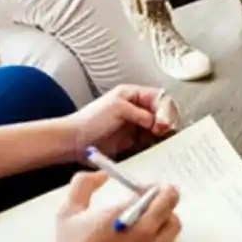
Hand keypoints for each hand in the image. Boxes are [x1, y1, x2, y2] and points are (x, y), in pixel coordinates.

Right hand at [53, 173, 180, 241]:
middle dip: (165, 196)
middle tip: (156, 198)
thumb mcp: (70, 210)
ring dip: (166, 217)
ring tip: (153, 219)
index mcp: (127, 212)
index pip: (153, 190)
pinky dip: (163, 239)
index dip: (150, 187)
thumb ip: (84, 184)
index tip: (144, 189)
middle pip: (170, 204)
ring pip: (173, 226)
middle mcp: (145, 230)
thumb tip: (102, 175)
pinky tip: (150, 240)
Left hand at [62, 85, 179, 161]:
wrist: (75, 142)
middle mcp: (138, 109)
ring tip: (160, 139)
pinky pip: (152, 142)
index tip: (162, 122)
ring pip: (160, 128)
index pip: (160, 98)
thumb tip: (156, 121)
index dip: (165, 109)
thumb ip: (139, 112)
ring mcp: (137, 126)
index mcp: (133, 95)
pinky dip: (157, 144)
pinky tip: (155, 147)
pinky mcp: (134, 141)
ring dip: (163, 134)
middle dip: (167, 121)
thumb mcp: (117, 108)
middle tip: (162, 131)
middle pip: (163, 113)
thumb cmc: (90, 120)